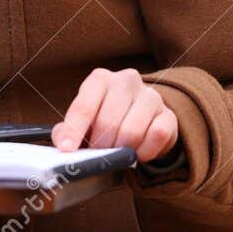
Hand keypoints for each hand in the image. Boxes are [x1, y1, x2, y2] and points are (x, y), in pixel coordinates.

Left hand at [52, 67, 178, 161]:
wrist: (140, 115)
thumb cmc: (105, 116)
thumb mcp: (83, 120)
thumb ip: (67, 130)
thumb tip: (63, 144)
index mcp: (100, 79)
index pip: (84, 106)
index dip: (74, 130)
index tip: (67, 149)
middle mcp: (126, 80)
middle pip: (108, 122)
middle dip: (100, 145)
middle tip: (99, 153)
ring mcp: (150, 96)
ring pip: (132, 131)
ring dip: (121, 150)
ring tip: (117, 152)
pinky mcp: (169, 114)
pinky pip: (157, 136)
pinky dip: (144, 151)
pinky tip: (137, 153)